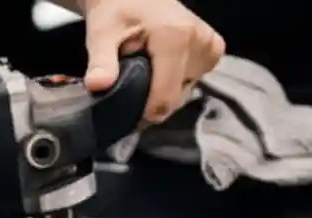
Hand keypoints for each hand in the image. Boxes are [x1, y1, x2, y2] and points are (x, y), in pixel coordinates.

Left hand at [76, 0, 224, 123]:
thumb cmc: (116, 10)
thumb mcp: (102, 33)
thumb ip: (101, 62)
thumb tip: (96, 86)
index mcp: (177, 36)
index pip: (165, 98)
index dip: (142, 113)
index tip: (124, 112)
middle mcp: (200, 41)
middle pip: (175, 98)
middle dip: (150, 100)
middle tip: (130, 82)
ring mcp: (210, 46)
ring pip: (184, 92)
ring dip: (162, 91)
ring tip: (145, 69)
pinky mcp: (214, 50)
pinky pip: (193, 81)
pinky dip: (174, 82)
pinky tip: (161, 67)